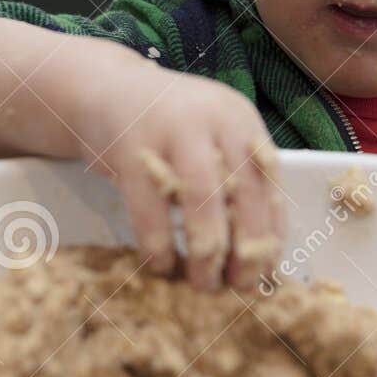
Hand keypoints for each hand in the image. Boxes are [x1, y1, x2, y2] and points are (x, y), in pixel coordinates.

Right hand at [77, 65, 284, 291]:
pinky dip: (158, 244)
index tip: (270, 270)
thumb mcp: (210, 136)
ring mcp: (170, 129)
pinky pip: (150, 207)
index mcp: (240, 119)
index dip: (272, 231)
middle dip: (246, 248)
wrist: (104, 90)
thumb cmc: (166, 127)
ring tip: (203, 284)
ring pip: (201, 199)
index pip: (270, 182)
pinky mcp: (130, 147)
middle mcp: (212, 119)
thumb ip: (234, 176)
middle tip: (239, 286)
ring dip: (206, 252)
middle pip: (243, 192)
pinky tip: (161, 265)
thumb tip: (259, 251)